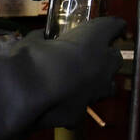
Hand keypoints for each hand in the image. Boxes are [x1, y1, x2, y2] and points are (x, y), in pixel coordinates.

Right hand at [10, 17, 125, 129]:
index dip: (114, 26)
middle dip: (106, 56)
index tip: (114, 27)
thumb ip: (42, 39)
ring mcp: (95, 92)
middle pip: (115, 58)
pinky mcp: (81, 113)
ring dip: (98, 81)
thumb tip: (41, 38)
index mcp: (93, 39)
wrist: (24, 95)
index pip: (114, 26)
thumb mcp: (32, 41)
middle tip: (89, 55)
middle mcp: (102, 65)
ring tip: (82, 80)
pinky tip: (61, 102)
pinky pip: (82, 106)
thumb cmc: (30, 58)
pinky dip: (74, 104)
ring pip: (108, 85)